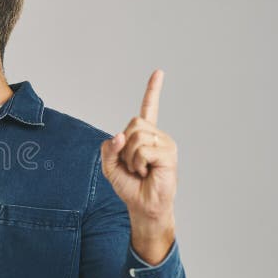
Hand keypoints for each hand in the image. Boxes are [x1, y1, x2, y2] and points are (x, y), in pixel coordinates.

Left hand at [99, 69, 177, 263]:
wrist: (142, 205)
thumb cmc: (129, 185)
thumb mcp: (109, 166)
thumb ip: (108, 148)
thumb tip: (119, 135)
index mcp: (145, 136)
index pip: (149, 108)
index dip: (153, 90)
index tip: (159, 72)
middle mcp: (158, 136)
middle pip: (132, 124)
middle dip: (123, 147)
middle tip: (132, 165)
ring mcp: (165, 144)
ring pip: (135, 137)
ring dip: (130, 157)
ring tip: (140, 170)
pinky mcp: (169, 154)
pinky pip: (142, 150)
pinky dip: (137, 163)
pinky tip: (147, 172)